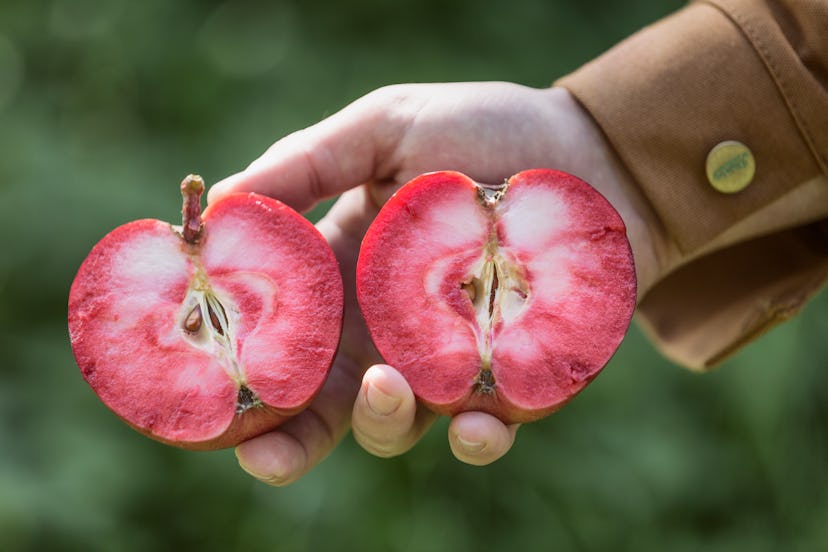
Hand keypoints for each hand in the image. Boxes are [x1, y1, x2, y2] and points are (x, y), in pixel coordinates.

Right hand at [208, 81, 673, 484]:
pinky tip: (476, 422)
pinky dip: (476, 437)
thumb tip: (218, 203)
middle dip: (287, 441)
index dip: (241, 367)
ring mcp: (447, 362)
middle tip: (267, 453)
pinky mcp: (513, 382)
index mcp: (343, 275)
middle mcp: (385, 329)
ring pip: (397, 425)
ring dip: (383, 421)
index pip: (278, 332)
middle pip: (323, 406)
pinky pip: (484, 428)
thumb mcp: (390, 126)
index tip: (211, 388)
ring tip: (389, 385)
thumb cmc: (486, 130)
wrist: (592, 155)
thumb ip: (309, 161)